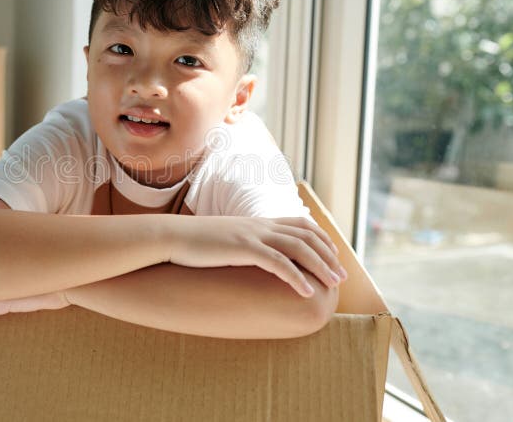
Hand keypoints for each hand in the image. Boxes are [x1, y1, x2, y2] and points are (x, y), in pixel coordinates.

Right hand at [167, 216, 345, 297]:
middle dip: (328, 255)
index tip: (332, 257)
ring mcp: (252, 235)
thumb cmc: (194, 243)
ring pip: (298, 248)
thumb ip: (242, 244)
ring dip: (320, 266)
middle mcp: (260, 225)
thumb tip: (251, 257)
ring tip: (333, 285)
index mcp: (257, 222)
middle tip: (341, 277)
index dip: (321, 239)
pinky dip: (297, 277)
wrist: (171, 237)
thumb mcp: (225, 240)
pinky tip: (307, 291)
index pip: (300, 224)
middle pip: (305, 235)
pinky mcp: (243, 248)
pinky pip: (278, 263)